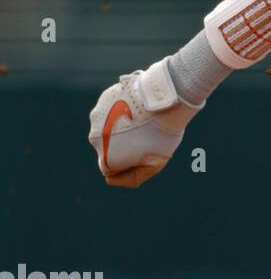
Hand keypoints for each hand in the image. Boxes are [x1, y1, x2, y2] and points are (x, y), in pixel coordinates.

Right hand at [88, 58, 202, 187]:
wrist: (167, 98)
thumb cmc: (163, 133)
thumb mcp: (156, 164)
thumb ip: (134, 177)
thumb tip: (112, 180)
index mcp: (106, 157)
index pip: (111, 170)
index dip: (129, 164)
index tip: (144, 152)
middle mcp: (95, 138)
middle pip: (108, 147)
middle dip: (124, 144)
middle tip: (146, 134)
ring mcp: (97, 117)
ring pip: (108, 126)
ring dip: (122, 125)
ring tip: (144, 119)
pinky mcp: (104, 99)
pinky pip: (112, 108)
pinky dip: (123, 109)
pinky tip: (140, 106)